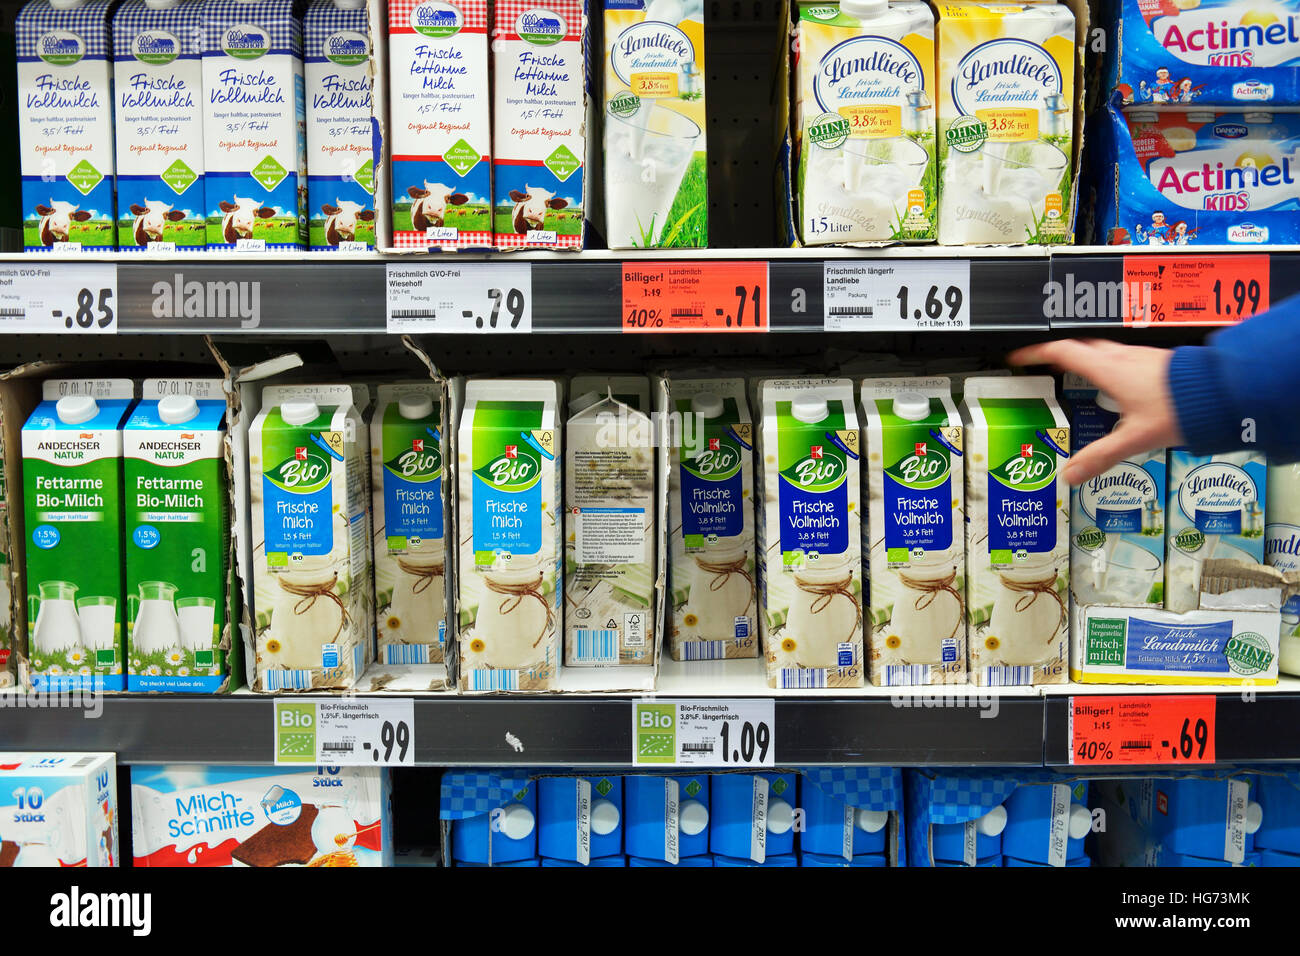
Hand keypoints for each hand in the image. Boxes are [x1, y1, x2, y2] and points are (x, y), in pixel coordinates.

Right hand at [1006, 339, 1181, 484]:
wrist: (1223, 391)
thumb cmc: (1182, 407)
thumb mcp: (1134, 438)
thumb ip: (1100, 457)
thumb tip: (1070, 474)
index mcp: (1109, 370)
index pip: (1062, 353)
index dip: (1037, 353)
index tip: (1022, 356)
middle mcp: (1123, 358)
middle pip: (1082, 348)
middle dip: (1061, 355)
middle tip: (1049, 365)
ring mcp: (1143, 357)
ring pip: (1106, 351)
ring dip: (1089, 359)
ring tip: (1083, 377)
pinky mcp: (1160, 362)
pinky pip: (1126, 358)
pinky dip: (1112, 367)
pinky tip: (1121, 385)